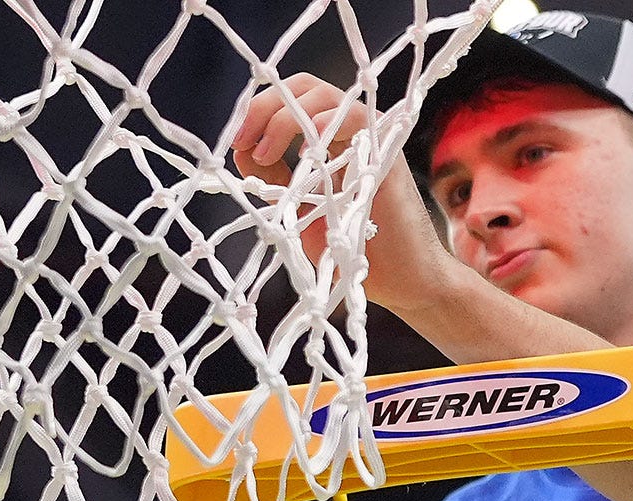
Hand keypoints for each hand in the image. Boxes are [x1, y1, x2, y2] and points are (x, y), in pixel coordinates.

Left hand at [230, 73, 461, 315]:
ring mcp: (370, 136)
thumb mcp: (296, 207)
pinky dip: (324, 124)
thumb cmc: (350, 246)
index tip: (238, 142)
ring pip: (324, 96)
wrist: (394, 279)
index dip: (259, 111)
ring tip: (266, 153)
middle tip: (245, 142)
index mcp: (329, 138)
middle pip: (304, 88)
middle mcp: (351, 130)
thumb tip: (242, 147)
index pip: (291, 100)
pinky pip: (356, 116)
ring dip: (285, 118)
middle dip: (265, 106)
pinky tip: (305, 153)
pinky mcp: (386, 150)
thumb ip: (271, 177)